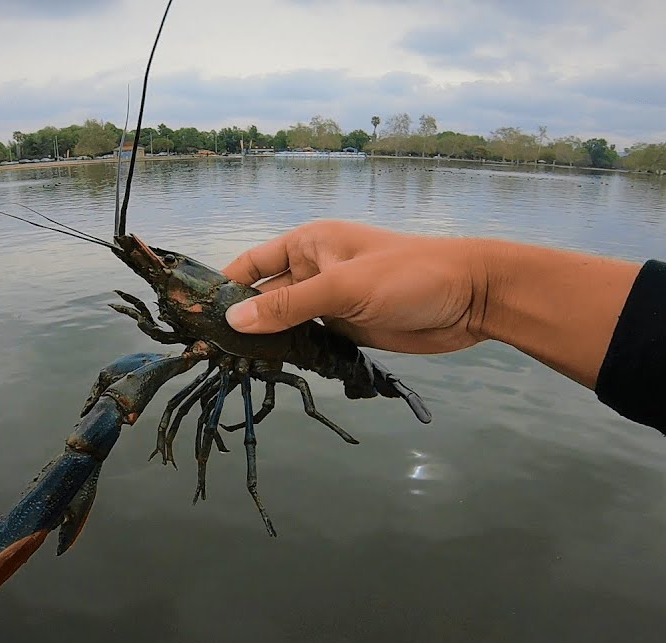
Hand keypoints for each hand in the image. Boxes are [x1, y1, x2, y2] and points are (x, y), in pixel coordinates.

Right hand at [221, 220, 489, 353]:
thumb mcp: (344, 287)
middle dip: (239, 322)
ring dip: (265, 344)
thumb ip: (290, 306)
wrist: (472, 298)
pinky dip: (292, 356)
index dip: (222, 286)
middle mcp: (313, 271)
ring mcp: (329, 303)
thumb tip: (234, 321)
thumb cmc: (410, 276)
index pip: (250, 264)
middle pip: (262, 298)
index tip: (194, 315)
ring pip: (283, 325)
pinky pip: (308, 343)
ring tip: (234, 370)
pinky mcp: (346, 330)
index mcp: (308, 244)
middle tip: (209, 356)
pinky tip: (272, 374)